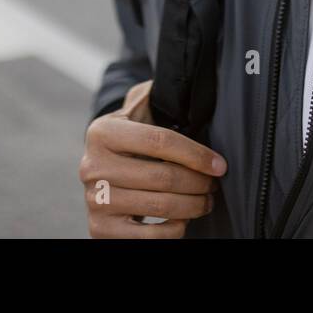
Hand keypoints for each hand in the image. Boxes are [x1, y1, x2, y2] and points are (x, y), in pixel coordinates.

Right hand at [79, 79, 227, 237]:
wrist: (99, 170)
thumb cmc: (130, 137)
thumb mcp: (137, 111)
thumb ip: (157, 95)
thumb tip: (188, 75)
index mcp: (102, 132)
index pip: (161, 141)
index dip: (197, 154)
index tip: (220, 164)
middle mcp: (92, 166)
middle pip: (163, 177)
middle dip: (199, 182)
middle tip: (215, 183)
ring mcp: (93, 200)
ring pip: (161, 206)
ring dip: (194, 205)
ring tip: (206, 199)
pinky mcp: (99, 229)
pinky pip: (149, 237)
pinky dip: (175, 229)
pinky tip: (184, 218)